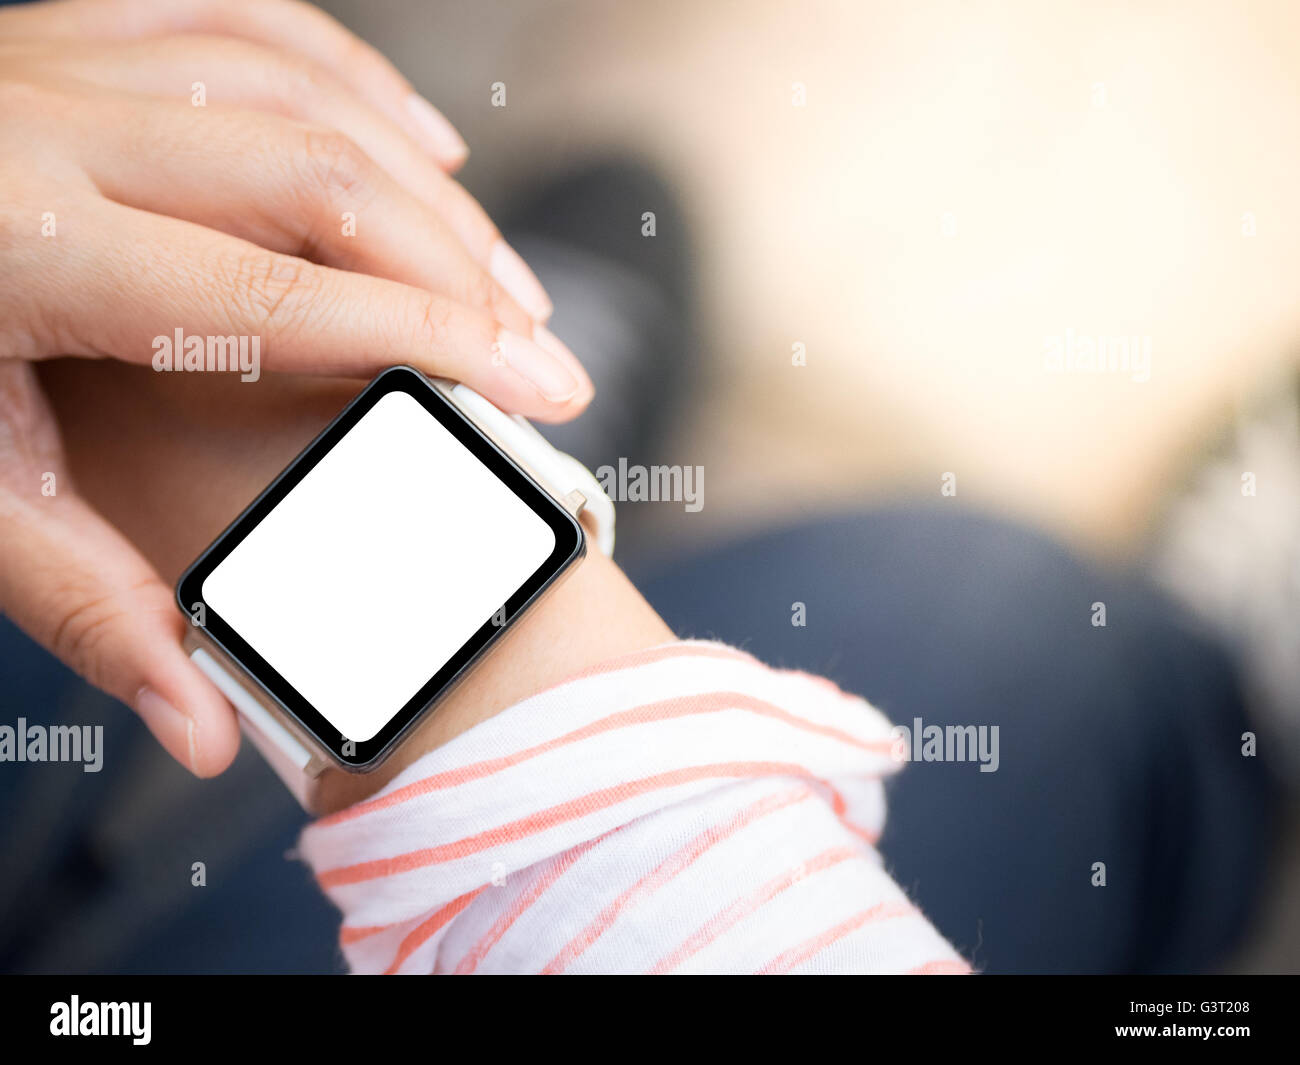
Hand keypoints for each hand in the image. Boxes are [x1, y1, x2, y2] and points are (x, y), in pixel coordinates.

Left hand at [0, 0, 593, 777]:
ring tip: (498, 265)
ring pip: (296, 88)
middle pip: (318, 172)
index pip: (283, 294)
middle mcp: (50, 126)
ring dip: (421, 177)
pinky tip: (414, 132)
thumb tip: (207, 731)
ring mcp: (58, 58)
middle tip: (540, 346)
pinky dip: (349, 72)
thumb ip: (89, 607)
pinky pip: (241, 17)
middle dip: (457, 261)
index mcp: (25, 248)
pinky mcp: (68, 31)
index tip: (539, 384)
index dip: (432, 337)